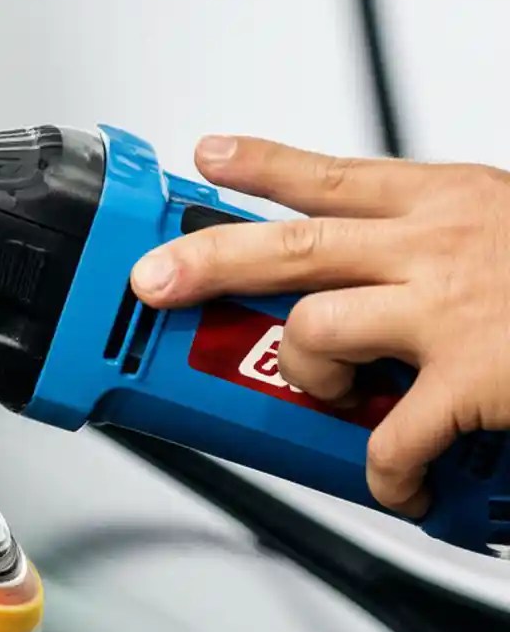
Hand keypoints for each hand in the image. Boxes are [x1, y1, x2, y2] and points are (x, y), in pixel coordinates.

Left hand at [130, 135, 509, 518]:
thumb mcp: (502, 220)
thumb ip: (433, 234)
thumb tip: (373, 257)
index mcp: (443, 203)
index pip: (333, 175)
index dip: (263, 163)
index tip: (211, 154)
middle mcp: (434, 247)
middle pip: (292, 246)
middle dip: (209, 261)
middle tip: (156, 279)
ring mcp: (449, 312)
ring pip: (320, 332)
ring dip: (313, 375)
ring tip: (339, 396)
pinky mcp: (472, 381)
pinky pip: (389, 435)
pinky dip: (381, 467)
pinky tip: (395, 477)